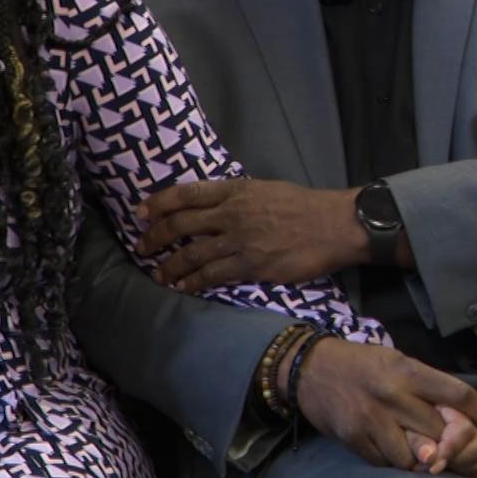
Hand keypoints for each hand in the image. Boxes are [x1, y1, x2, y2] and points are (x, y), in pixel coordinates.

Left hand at [136, 178, 364, 291]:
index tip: (141, 213)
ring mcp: (240, 241)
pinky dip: (193, 282)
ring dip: (170, 266)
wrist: (335, 225)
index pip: (187, 194)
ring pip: (192, 254)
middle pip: (181, 224)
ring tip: (159, 274)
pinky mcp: (251, 265)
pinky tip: (183, 287)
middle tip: (142, 246)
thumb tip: (211, 206)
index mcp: (235, 191)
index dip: (159, 203)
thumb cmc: (302, 206)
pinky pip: (213, 276)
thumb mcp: (264, 189)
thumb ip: (235, 197)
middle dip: (156, 237)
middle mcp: (231, 213)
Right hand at [295, 339, 476, 472]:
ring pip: (416, 457)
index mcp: (406, 371)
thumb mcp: (396, 362)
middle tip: (468, 454)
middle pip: (443, 432)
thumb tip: (463, 419)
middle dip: (460, 448)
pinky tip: (394, 451)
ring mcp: (371, 419)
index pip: (458, 395)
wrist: (307, 367)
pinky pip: (386, 462)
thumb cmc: (360, 365)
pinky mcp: (353, 437)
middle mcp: (392, 395)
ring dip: (425, 460)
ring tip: (426, 454)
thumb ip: (426, 387)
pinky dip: (395, 462)